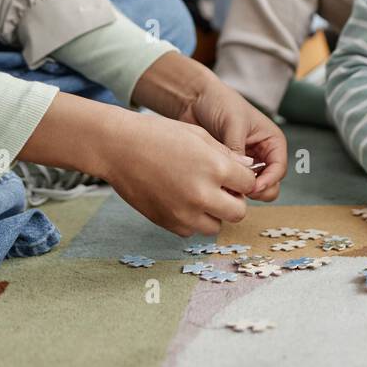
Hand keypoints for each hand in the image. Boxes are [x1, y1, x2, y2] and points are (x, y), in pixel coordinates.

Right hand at [101, 110, 258, 236]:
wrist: (118, 147)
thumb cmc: (158, 135)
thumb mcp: (199, 136)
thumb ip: (227, 155)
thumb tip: (249, 170)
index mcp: (215, 168)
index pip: (249, 184)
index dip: (243, 179)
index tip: (233, 175)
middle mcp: (203, 194)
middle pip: (238, 212)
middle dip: (233, 201)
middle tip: (220, 189)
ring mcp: (184, 212)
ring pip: (215, 226)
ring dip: (213, 213)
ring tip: (199, 195)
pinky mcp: (168, 223)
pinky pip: (191, 230)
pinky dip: (191, 219)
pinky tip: (180, 200)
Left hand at [176, 75, 287, 200]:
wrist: (195, 99)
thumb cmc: (220, 102)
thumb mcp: (233, 124)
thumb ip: (239, 150)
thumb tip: (241, 176)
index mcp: (272, 141)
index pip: (278, 169)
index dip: (268, 181)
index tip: (252, 188)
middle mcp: (262, 154)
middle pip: (270, 183)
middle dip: (259, 190)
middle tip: (241, 191)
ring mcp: (246, 162)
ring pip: (253, 186)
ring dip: (243, 190)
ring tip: (227, 187)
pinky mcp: (230, 167)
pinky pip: (234, 184)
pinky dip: (230, 188)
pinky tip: (218, 185)